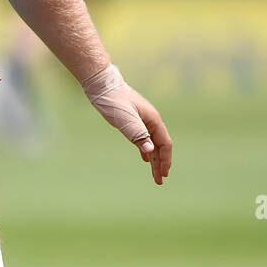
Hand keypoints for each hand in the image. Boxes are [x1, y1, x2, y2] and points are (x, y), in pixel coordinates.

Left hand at [81, 63, 171, 184]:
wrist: (101, 86)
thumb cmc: (113, 101)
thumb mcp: (125, 119)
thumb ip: (138, 134)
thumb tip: (151, 151)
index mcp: (153, 120)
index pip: (164, 144)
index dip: (165, 160)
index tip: (163, 175)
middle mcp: (151, 121)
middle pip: (160, 146)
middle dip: (160, 163)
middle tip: (159, 181)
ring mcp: (142, 120)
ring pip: (152, 143)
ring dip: (154, 159)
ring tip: (155, 173)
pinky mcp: (133, 120)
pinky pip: (144, 139)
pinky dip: (146, 150)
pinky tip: (145, 158)